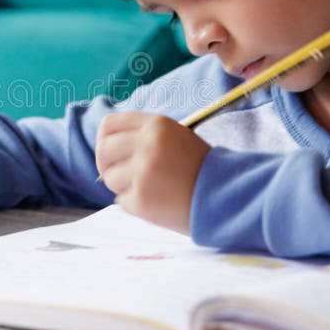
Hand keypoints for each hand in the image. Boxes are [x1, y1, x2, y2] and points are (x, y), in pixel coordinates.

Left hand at [95, 113, 209, 233]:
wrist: (227, 195)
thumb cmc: (199, 168)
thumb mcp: (174, 137)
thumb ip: (142, 136)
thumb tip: (105, 147)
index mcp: (156, 125)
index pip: (109, 124)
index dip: (104, 139)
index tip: (110, 152)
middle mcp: (147, 144)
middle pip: (103, 150)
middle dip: (106, 165)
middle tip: (119, 176)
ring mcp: (143, 172)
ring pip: (110, 178)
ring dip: (123, 187)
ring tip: (150, 189)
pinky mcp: (142, 198)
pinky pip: (122, 201)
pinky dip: (135, 204)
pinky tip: (157, 202)